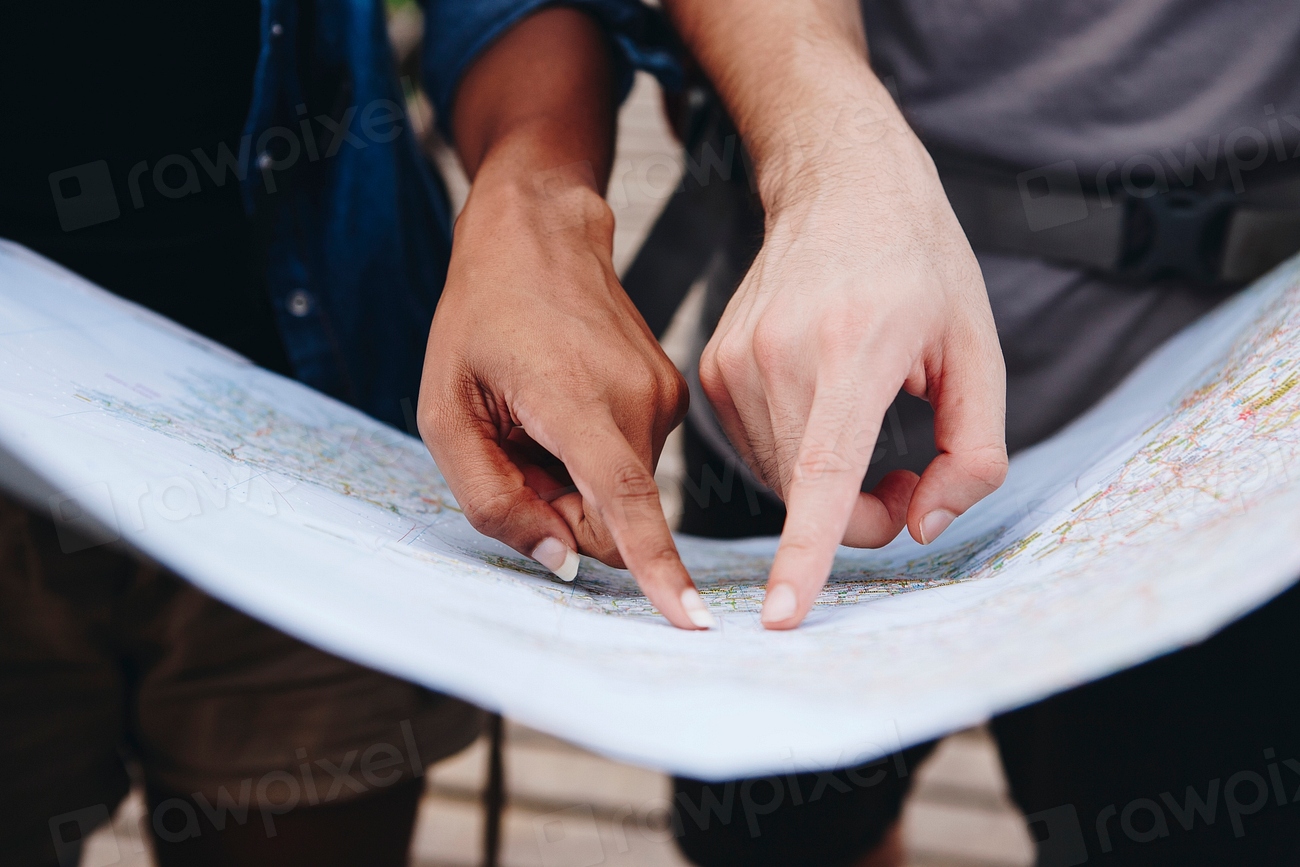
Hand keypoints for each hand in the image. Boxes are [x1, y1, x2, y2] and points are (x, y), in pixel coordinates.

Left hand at [418, 165, 711, 629]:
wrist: (540, 235)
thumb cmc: (480, 319)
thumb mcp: (445, 412)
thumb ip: (492, 498)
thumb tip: (560, 561)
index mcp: (576, 401)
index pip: (626, 503)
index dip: (656, 570)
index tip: (692, 620)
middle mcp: (638, 402)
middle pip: (610, 516)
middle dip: (563, 512)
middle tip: (517, 452)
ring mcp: (663, 397)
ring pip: (621, 491)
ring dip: (576, 479)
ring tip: (538, 414)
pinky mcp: (670, 396)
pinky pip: (632, 462)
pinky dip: (596, 456)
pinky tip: (564, 402)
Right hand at [700, 119, 1007, 629]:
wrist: (839, 187)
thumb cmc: (920, 265)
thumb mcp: (979, 352)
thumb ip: (971, 453)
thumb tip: (920, 528)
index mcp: (854, 346)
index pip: (824, 469)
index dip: (808, 550)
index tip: (784, 615)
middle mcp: (780, 355)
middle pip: (809, 493)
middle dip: (862, 515)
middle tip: (910, 477)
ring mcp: (735, 362)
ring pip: (780, 479)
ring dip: (827, 485)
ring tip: (868, 424)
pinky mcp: (713, 369)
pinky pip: (756, 451)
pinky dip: (796, 456)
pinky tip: (825, 408)